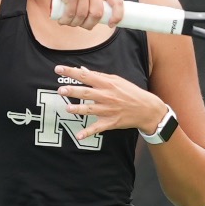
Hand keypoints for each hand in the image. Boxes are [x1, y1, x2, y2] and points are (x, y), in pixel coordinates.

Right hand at [36, 0, 123, 30]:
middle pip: (97, 13)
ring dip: (74, 24)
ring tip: (68, 22)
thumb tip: (99, 17)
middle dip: (88, 25)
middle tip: (81, 26)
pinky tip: (62, 21)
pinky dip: (66, 21)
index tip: (111, 25)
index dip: (117, 15)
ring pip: (82, 16)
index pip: (117, 0)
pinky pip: (71, 13)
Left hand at [54, 64, 168, 141]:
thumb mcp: (117, 80)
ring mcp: (108, 110)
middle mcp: (106, 96)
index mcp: (107, 83)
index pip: (86, 75)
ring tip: (68, 108)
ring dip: (79, 109)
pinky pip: (97, 128)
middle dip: (73, 91)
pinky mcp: (111, 122)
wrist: (146, 108)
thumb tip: (82, 70)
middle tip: (61, 89)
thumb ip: (99, 76)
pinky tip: (78, 136)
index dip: (71, 72)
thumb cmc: (130, 92)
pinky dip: (88, 132)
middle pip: (87, 92)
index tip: (58, 69)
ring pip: (91, 109)